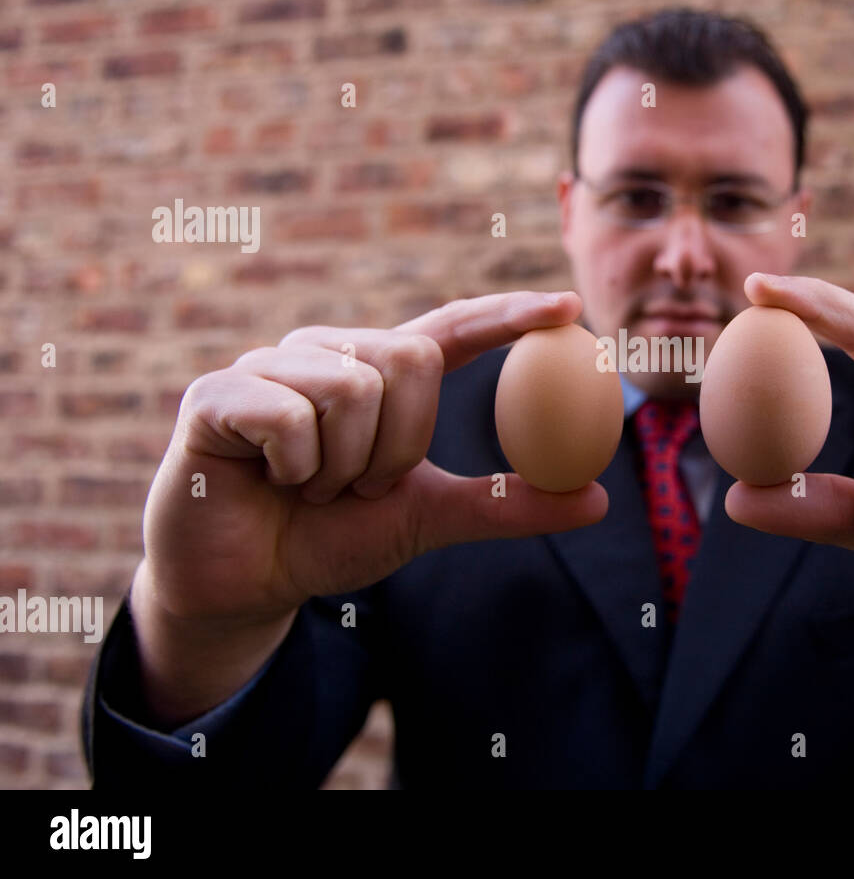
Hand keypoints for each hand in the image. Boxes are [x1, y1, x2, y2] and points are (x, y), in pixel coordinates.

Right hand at [142, 291, 608, 624]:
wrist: (245, 585)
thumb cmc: (330, 539)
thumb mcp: (428, 519)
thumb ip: (502, 504)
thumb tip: (598, 500)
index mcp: (380, 373)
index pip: (454, 328)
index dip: (509, 315)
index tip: (569, 307)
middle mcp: (329, 352)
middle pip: (411, 357)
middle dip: (403, 444)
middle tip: (362, 487)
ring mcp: (270, 365)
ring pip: (353, 386)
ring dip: (346, 465)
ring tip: (311, 487)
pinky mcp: (217, 392)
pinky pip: (290, 414)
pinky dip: (297, 468)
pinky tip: (271, 482)